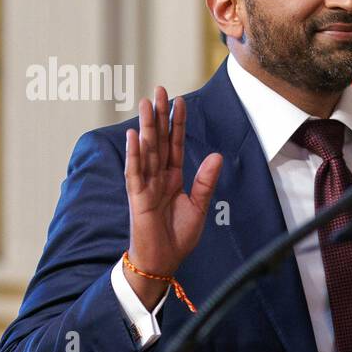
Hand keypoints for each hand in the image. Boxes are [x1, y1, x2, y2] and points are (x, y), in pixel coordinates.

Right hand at [124, 87, 222, 305]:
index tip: (179, 100)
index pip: (176, 144)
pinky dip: (134, 154)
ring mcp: (146, 185)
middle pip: (159, 141)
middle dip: (160, 116)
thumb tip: (217, 155)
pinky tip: (134, 135)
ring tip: (146, 103)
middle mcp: (158, 177)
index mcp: (173, 177)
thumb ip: (205, 181)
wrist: (164, 261)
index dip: (177, 123)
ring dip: (146, 127)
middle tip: (159, 89)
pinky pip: (135, 172)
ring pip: (146, 150)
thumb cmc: (178, 236)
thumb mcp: (199, 206)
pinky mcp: (137, 198)